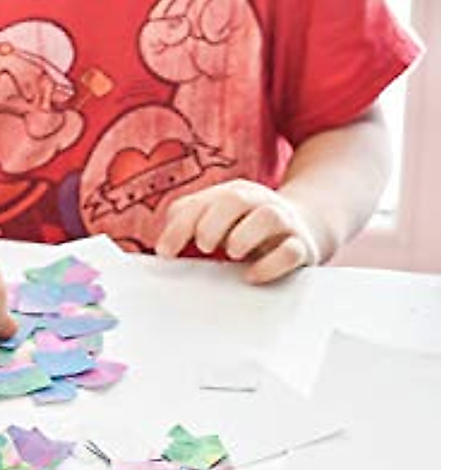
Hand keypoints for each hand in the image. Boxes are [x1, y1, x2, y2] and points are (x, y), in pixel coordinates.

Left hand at [154, 179, 320, 283]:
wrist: (304, 227)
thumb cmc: (246, 228)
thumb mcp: (216, 220)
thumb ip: (187, 226)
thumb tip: (163, 248)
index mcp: (233, 194)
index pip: (202, 203)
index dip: (180, 227)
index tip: (164, 252)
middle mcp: (259, 203)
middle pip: (236, 199)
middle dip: (213, 222)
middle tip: (203, 245)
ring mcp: (284, 223)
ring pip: (269, 217)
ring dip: (245, 235)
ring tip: (231, 253)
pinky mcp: (303, 246)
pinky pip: (292, 250)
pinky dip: (271, 263)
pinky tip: (252, 275)